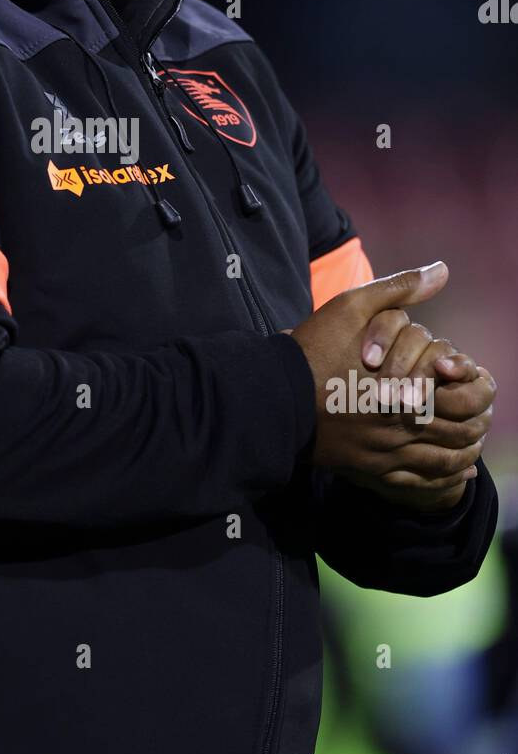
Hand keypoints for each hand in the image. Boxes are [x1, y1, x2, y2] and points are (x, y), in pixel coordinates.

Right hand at [288, 262, 486, 491]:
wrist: (274, 394)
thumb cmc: (314, 348)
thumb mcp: (352, 305)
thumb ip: (399, 288)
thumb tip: (441, 269)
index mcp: (408, 380)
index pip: (462, 386)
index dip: (472, 380)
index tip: (467, 374)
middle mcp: (404, 420)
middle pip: (461, 426)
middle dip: (475, 417)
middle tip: (479, 410)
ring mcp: (388, 450)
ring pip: (446, 459)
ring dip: (465, 449)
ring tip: (471, 440)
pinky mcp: (372, 470)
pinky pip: (421, 484)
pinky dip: (445, 479)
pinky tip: (455, 471)